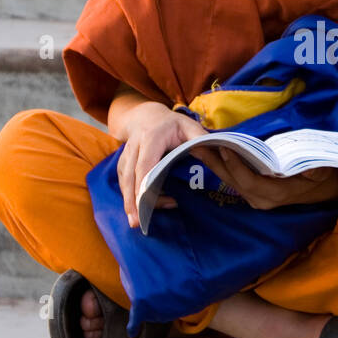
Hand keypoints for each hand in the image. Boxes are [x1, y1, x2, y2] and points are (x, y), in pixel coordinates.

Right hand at [118, 101, 211, 229]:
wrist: (146, 116)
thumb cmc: (172, 124)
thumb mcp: (188, 125)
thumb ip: (199, 137)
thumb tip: (215, 151)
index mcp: (152, 137)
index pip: (145, 163)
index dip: (144, 183)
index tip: (145, 201)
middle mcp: (135, 146)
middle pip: (130, 175)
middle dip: (132, 199)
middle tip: (137, 222)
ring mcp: (126, 154)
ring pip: (124, 179)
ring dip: (128, 201)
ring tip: (135, 222)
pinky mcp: (123, 163)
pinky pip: (123, 181)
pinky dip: (128, 196)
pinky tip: (135, 210)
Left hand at [188, 145, 337, 209]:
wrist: (330, 186)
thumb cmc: (324, 173)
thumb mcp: (322, 167)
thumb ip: (311, 168)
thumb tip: (301, 166)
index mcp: (277, 194)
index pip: (249, 180)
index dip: (234, 165)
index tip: (223, 146)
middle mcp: (263, 200)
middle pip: (233, 182)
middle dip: (214, 163)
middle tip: (195, 144)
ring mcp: (258, 199)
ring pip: (231, 182)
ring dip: (215, 164)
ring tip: (198, 147)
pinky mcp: (255, 195)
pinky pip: (235, 181)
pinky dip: (223, 167)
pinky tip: (213, 154)